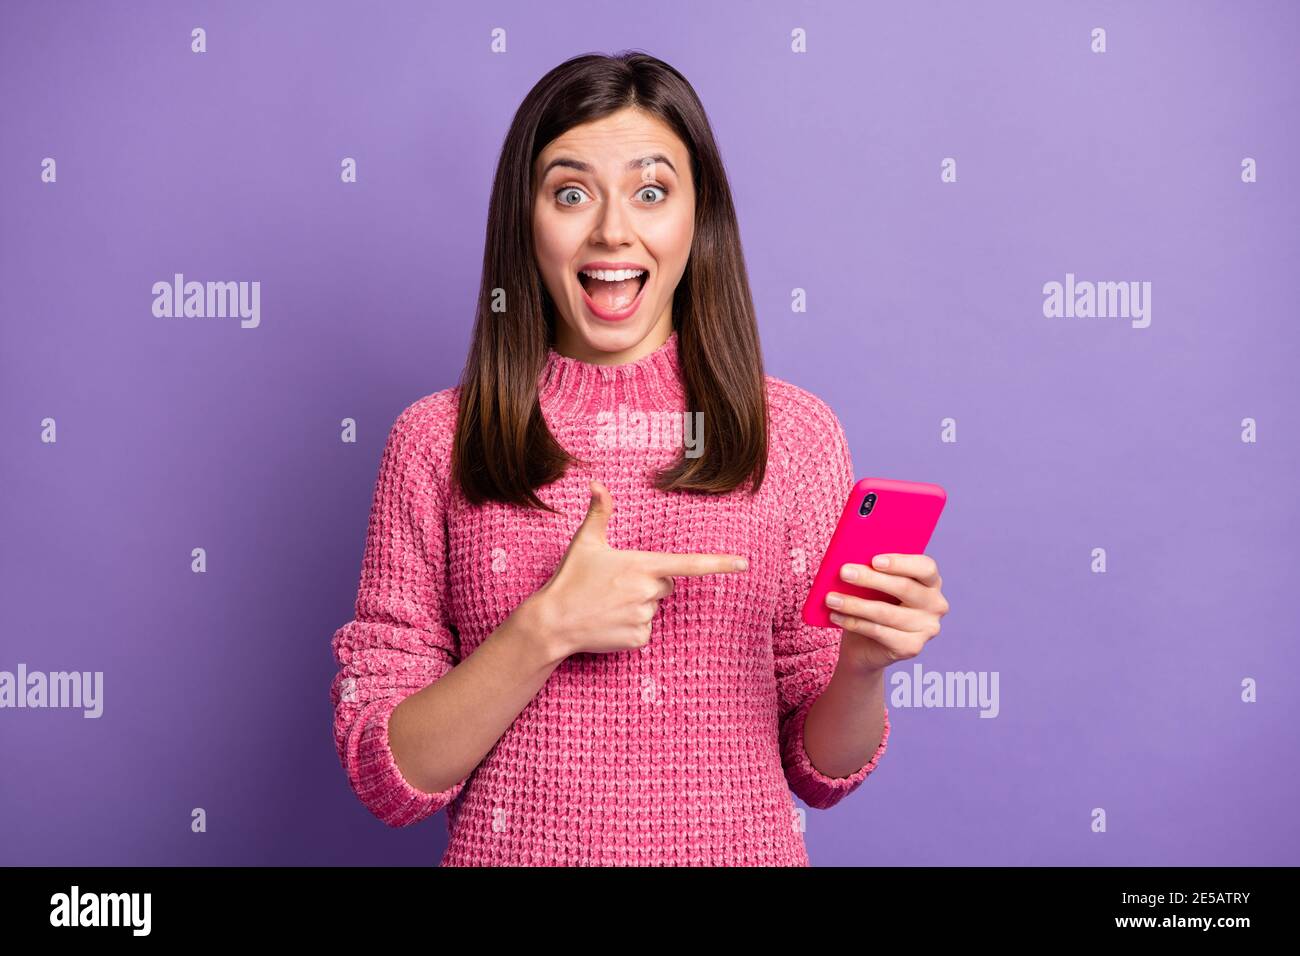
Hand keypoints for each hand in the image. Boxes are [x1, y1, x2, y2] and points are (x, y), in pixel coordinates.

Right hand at [523, 479, 748, 660]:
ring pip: (654, 608)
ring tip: (608, 604)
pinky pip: (645, 629)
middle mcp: (648, 591)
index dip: (719, 563)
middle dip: (648, 583)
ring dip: (637, 605)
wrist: (552, 622)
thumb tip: (597, 483)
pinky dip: (631, 627)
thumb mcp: (585, 542)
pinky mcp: (638, 639)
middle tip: (617, 585)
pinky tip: (609, 622)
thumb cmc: (570, 579)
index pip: (689, 564)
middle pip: (666, 585)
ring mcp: (644, 617)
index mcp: (642, 565)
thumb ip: (599, 512)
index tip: (743, 564)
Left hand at [825, 553, 949, 672]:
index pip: (925, 567)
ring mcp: (927, 628)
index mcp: (931, 581)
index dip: (901, 563)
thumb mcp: (874, 585)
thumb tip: (853, 560)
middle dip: (871, 579)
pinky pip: (879, 632)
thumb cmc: (872, 603)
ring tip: (831, 598)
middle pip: (904, 588)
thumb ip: (873, 570)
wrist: (866, 645)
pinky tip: (836, 615)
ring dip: (855, 604)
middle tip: (844, 572)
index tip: (874, 560)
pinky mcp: (912, 647)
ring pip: (886, 612)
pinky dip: (854, 623)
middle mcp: (935, 604)